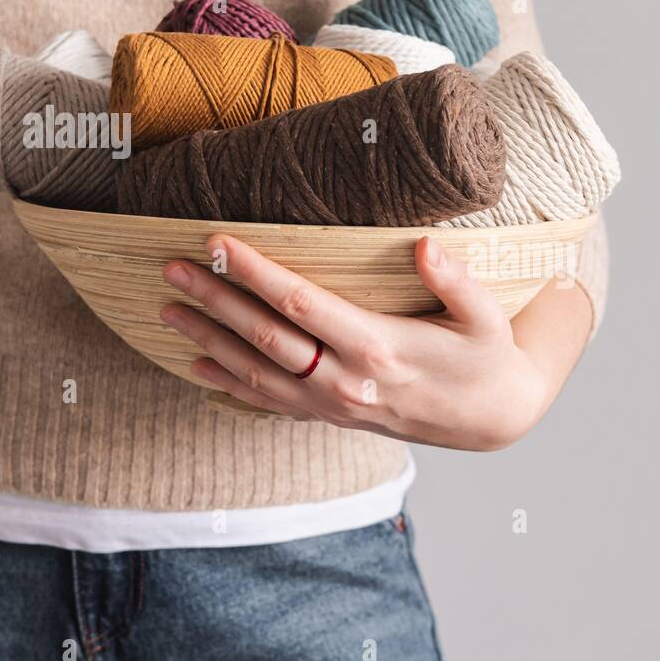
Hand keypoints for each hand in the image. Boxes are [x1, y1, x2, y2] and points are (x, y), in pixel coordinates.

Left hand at [158, 234, 591, 449]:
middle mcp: (347, 381)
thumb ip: (456, 280)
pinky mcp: (331, 417)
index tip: (217, 243)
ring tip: (167, 310)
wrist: (492, 416)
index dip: (256, 273)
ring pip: (257, 373)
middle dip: (215, 302)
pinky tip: (196, 366)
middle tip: (171, 269)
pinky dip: (229, 385)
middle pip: (266, 338)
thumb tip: (424, 245)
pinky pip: (269, 403)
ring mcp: (334, 405)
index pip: (302, 305)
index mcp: (379, 348)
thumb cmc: (487, 356)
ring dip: (209, 341)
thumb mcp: (487, 316)